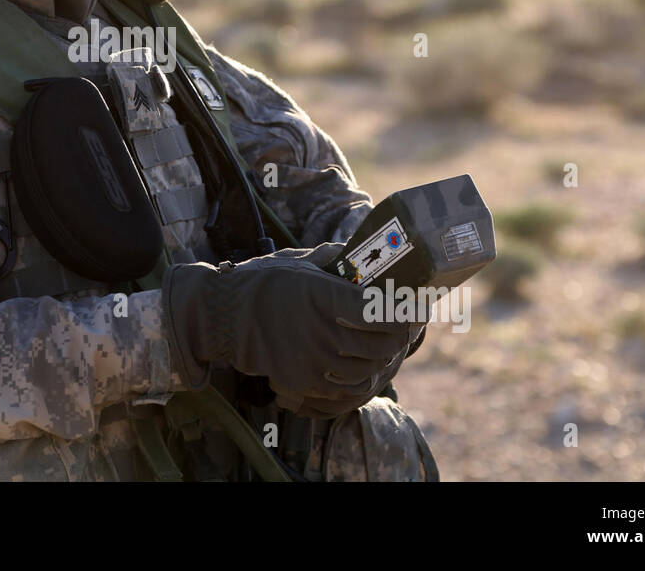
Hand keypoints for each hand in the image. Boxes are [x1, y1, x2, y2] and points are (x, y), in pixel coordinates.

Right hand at [162, 247, 421, 404]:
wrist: (225, 317)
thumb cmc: (264, 283)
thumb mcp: (298, 262)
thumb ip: (333, 259)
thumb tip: (360, 254)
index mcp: (323, 296)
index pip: (380, 311)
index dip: (406, 311)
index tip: (419, 304)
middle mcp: (321, 332)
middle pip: (382, 345)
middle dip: (402, 336)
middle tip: (408, 325)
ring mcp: (313, 362)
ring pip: (368, 372)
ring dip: (385, 360)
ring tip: (390, 347)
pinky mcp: (304, 383)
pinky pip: (346, 391)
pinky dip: (362, 382)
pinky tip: (367, 369)